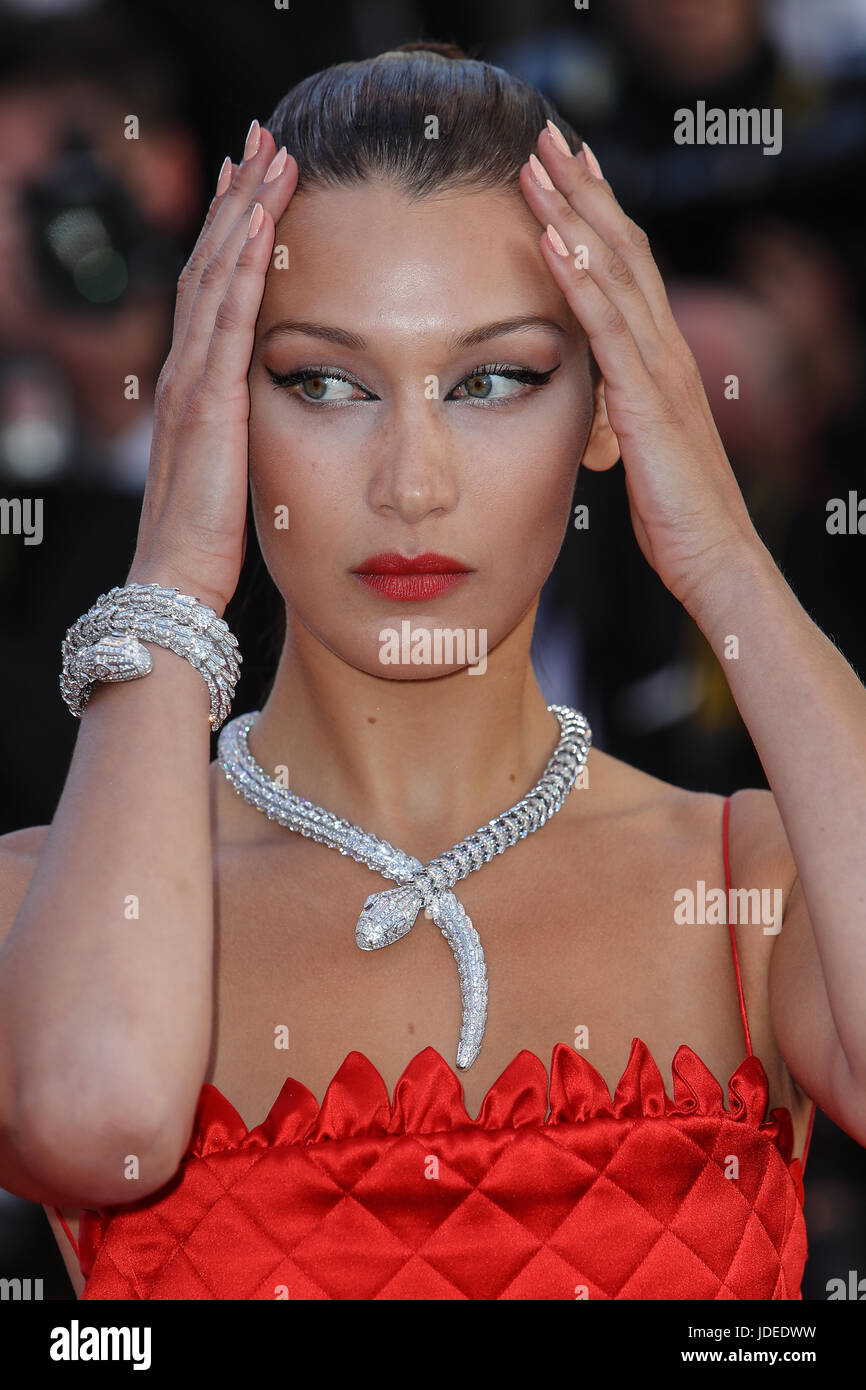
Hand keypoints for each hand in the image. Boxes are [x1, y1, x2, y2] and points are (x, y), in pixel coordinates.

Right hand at [127, 120, 298, 616]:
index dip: (235, 231)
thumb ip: (249, 426)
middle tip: (264, 138)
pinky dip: (242, 267)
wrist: (179, 579)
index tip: (259, 182)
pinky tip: (261, 223)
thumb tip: (282, 407)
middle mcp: (186, 371)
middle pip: (212, 264)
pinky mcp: (206, 403)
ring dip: (243, 212)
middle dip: (238, 198)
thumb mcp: (236, 467)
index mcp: (196, 385)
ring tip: (269, 155)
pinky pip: (226, 320)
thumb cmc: (210, 537)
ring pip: (217, 276)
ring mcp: (191, 382)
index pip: (217, 288)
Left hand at [519, 128, 759, 616]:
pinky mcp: (649, 400)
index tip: (564, 169)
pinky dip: (580, 280)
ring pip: (615, 272)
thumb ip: (617, 413)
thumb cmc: (675, 512)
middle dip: (582, 189)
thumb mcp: (638, 448)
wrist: (714, 557)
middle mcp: (666, 350)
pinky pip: (610, 328)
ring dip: (572, 214)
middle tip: (545, 135)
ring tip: (535, 165)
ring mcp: (661, 370)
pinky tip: (551, 240)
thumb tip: (592, 404)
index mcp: (660, 359)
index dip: (596, 214)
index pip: (628, 268)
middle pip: (623, 249)